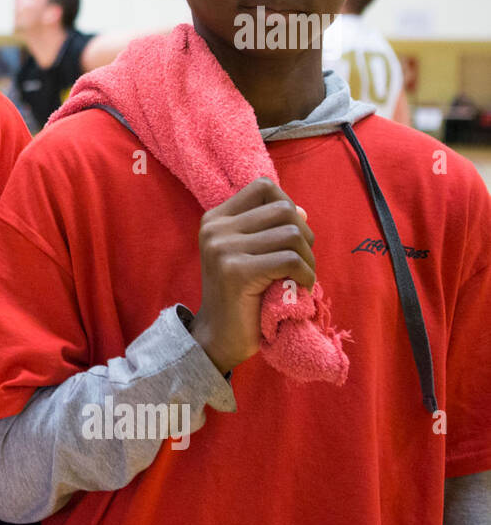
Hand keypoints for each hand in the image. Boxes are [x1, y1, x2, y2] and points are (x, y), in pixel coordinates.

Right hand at [189, 177, 314, 374]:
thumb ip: (268, 229)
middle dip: (304, 235)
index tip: (289, 237)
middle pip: (283, 209)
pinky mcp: (237, 271)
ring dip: (308, 259)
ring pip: (292, 234)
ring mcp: (223, 249)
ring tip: (301, 278)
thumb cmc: (241, 295)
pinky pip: (291, 260)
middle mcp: (215, 229)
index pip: (263, 187)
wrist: (219, 337)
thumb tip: (301, 211)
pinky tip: (300, 288)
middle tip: (301, 262)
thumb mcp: (248, 253)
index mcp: (216, 219)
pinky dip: (306, 275)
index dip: (287, 205)